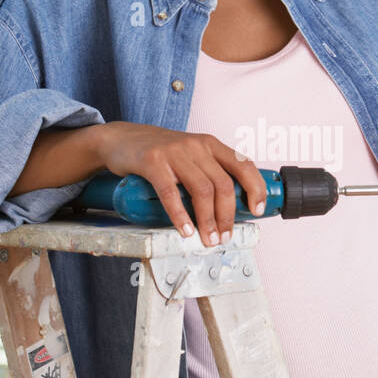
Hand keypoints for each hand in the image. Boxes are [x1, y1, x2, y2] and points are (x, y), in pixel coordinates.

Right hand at [95, 122, 267, 243]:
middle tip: (224, 236)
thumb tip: (227, 208)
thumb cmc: (159, 152)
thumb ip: (208, 173)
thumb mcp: (190, 155)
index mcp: (210, 144)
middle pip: (223, 184)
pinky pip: (171, 192)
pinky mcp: (152, 161)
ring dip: (208, 220)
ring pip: (202, 190)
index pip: (243, 164)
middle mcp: (196, 146)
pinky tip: (185, 229)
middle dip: (227, 215)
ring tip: (208, 238)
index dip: (255, 188)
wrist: (120, 139)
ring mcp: (174, 152)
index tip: (257, 210)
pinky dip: (180, 215)